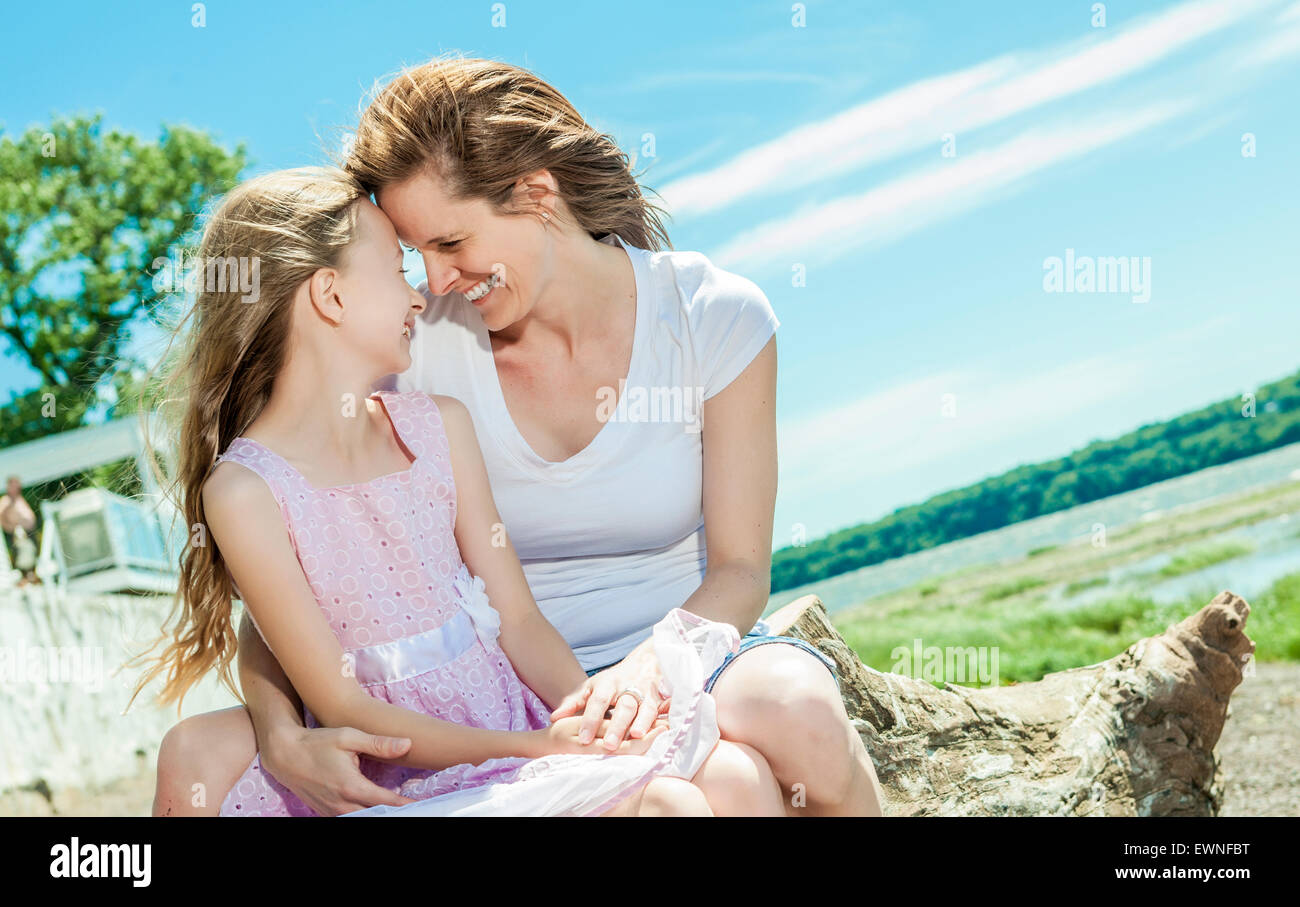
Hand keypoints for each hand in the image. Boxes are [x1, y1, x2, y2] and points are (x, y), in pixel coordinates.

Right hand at [261, 725, 418, 816]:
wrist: (285, 754)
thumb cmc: (318, 742)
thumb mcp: (349, 737)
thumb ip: (378, 743)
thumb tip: (407, 744)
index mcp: (351, 786)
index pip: (386, 802)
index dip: (406, 805)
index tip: (422, 804)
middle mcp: (342, 804)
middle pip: (376, 816)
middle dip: (395, 812)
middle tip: (413, 807)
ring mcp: (332, 811)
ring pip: (361, 819)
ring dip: (379, 814)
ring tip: (398, 808)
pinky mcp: (325, 813)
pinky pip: (348, 818)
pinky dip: (364, 815)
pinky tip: (376, 809)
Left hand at [550, 648, 670, 752]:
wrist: (647, 661)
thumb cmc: (614, 682)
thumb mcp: (592, 687)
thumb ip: (574, 702)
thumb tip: (554, 718)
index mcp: (607, 684)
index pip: (598, 701)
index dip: (591, 719)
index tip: (583, 738)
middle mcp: (628, 687)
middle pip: (623, 706)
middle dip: (617, 725)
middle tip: (609, 745)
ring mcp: (647, 692)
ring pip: (645, 708)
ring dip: (642, 722)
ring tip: (636, 737)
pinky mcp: (662, 699)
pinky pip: (663, 710)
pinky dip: (663, 719)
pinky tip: (661, 733)